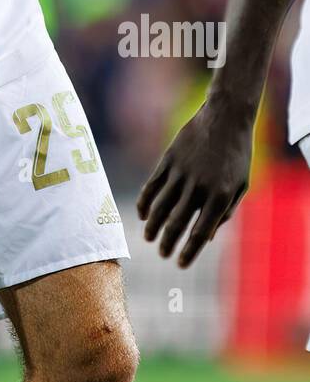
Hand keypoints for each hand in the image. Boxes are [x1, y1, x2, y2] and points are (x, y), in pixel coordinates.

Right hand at [137, 102, 252, 266]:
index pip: (200, 233)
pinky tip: (142, 215)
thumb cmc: (237, 154)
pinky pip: (153, 185)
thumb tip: (207, 237)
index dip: (188, 252)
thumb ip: (225, 212)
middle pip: (177, 222)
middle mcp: (199, 187)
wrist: (226, 117)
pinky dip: (145, 202)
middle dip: (167, 242)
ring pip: (160, 206)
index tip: (179, 264)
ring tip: (149, 239)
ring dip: (153, 226)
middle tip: (162, 254)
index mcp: (220, 196)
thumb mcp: (241, 185)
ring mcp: (182, 172)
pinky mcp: (169, 159)